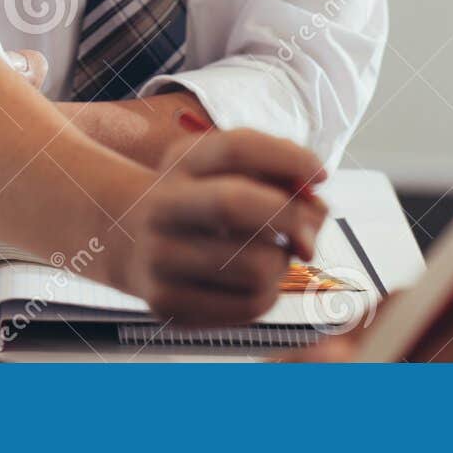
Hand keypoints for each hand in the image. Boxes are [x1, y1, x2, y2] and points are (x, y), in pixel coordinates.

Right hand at [118, 128, 328, 326]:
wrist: (131, 238)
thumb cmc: (202, 198)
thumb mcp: (226, 168)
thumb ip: (278, 174)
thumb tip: (317, 209)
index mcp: (181, 162)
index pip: (238, 147)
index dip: (290, 159)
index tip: (321, 175)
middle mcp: (162, 206)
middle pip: (236, 204)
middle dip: (291, 217)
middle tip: (309, 230)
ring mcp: (160, 259)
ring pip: (256, 266)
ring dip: (283, 261)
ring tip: (273, 254)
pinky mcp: (168, 304)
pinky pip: (250, 305)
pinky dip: (269, 292)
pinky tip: (255, 279)